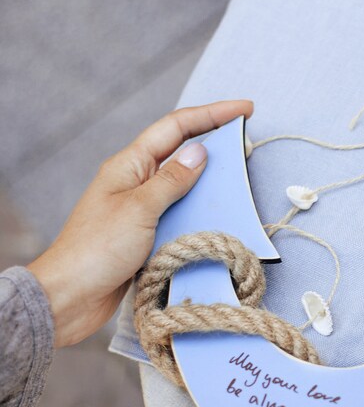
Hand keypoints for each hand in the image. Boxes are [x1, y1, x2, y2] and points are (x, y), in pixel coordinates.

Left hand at [29, 100, 252, 346]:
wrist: (70, 297)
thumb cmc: (96, 250)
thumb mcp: (140, 209)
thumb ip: (172, 180)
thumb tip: (199, 151)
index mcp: (129, 165)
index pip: (176, 128)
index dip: (212, 114)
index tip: (246, 109)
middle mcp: (135, 182)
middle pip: (181, 152)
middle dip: (215, 144)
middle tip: (249, 143)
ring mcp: (140, 209)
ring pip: (183, 186)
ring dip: (211, 182)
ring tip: (241, 181)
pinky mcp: (145, 236)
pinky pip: (179, 214)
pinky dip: (200, 213)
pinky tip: (220, 218)